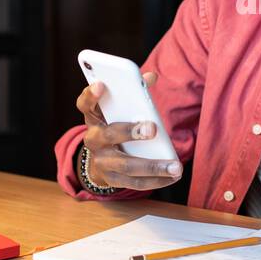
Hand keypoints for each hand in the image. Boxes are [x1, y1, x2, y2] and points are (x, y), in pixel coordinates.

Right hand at [76, 70, 181, 190]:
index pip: (85, 104)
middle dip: (130, 132)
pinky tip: (173, 177)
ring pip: (126, 165)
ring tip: (175, 167)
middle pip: (108, 135)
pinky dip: (156, 181)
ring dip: (153, 167)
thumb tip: (151, 76)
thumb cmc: (116, 125)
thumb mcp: (118, 109)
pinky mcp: (112, 178)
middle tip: (152, 129)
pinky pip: (134, 182)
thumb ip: (134, 92)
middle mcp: (93, 139)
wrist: (101, 158)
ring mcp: (102, 161)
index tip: (101, 84)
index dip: (90, 95)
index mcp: (94, 117)